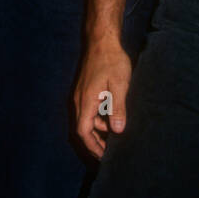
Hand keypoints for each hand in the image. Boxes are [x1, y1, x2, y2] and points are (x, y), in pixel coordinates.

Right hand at [74, 39, 132, 158]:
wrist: (102, 40)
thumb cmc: (112, 60)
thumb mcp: (119, 84)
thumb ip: (117, 108)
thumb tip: (117, 131)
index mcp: (86, 102)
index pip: (83, 132)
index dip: (93, 147)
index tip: (104, 158)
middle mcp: (79, 100)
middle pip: (84, 128)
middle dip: (96, 142)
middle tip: (111, 152)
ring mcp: (81, 94)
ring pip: (87, 119)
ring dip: (100, 129)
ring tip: (117, 135)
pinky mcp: (85, 89)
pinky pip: (89, 110)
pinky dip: (99, 118)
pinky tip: (112, 117)